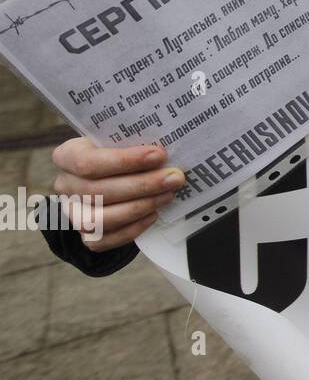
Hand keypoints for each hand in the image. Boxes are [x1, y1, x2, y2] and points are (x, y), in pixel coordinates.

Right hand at [50, 139, 184, 250]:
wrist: (114, 175)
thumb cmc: (122, 151)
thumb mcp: (123, 139)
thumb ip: (136, 142)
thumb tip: (165, 154)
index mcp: (68, 155)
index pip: (88, 161)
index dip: (124, 160)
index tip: (159, 155)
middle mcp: (64, 185)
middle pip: (98, 191)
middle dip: (142, 185)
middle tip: (174, 178)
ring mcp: (72, 213)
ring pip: (99, 219)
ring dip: (139, 207)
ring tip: (167, 195)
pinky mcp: (86, 235)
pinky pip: (105, 240)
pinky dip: (132, 229)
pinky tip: (154, 214)